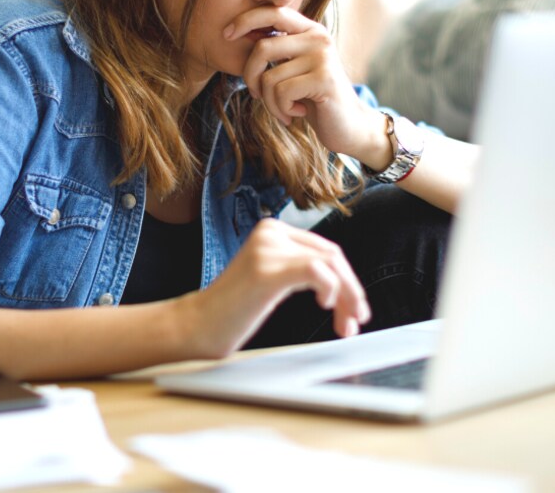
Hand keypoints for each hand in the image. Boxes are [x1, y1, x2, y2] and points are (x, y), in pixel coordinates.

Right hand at [175, 218, 370, 358]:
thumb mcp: (272, 278)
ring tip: (345, 324)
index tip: (354, 310)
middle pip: (332, 255)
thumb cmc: (234, 310)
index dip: (348, 280)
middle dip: (352, 290)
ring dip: (347, 297)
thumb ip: (300, 268)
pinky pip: (316, 271)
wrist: (197, 326)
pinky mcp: (267, 270)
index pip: (325, 249)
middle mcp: (271, 232)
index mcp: (273, 230)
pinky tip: (325, 305)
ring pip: (330, 264)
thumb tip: (347, 284)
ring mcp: (268, 248)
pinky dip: (331, 289)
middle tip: (357, 321)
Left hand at [224, 7, 382, 159]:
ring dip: (270, 102)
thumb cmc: (313, 99)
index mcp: (309, 30)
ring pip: (269, 78)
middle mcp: (318, 38)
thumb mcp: (293, 69)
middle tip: (257, 95)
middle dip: (250, 77)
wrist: (347, 127)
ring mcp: (322, 57)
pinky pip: (281, 93)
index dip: (246, 20)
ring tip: (284, 110)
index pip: (273, 12)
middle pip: (262, 48)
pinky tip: (296, 114)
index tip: (226, 35)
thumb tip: (238, 34)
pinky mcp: (324, 79)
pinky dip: (281, 110)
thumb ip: (276, 51)